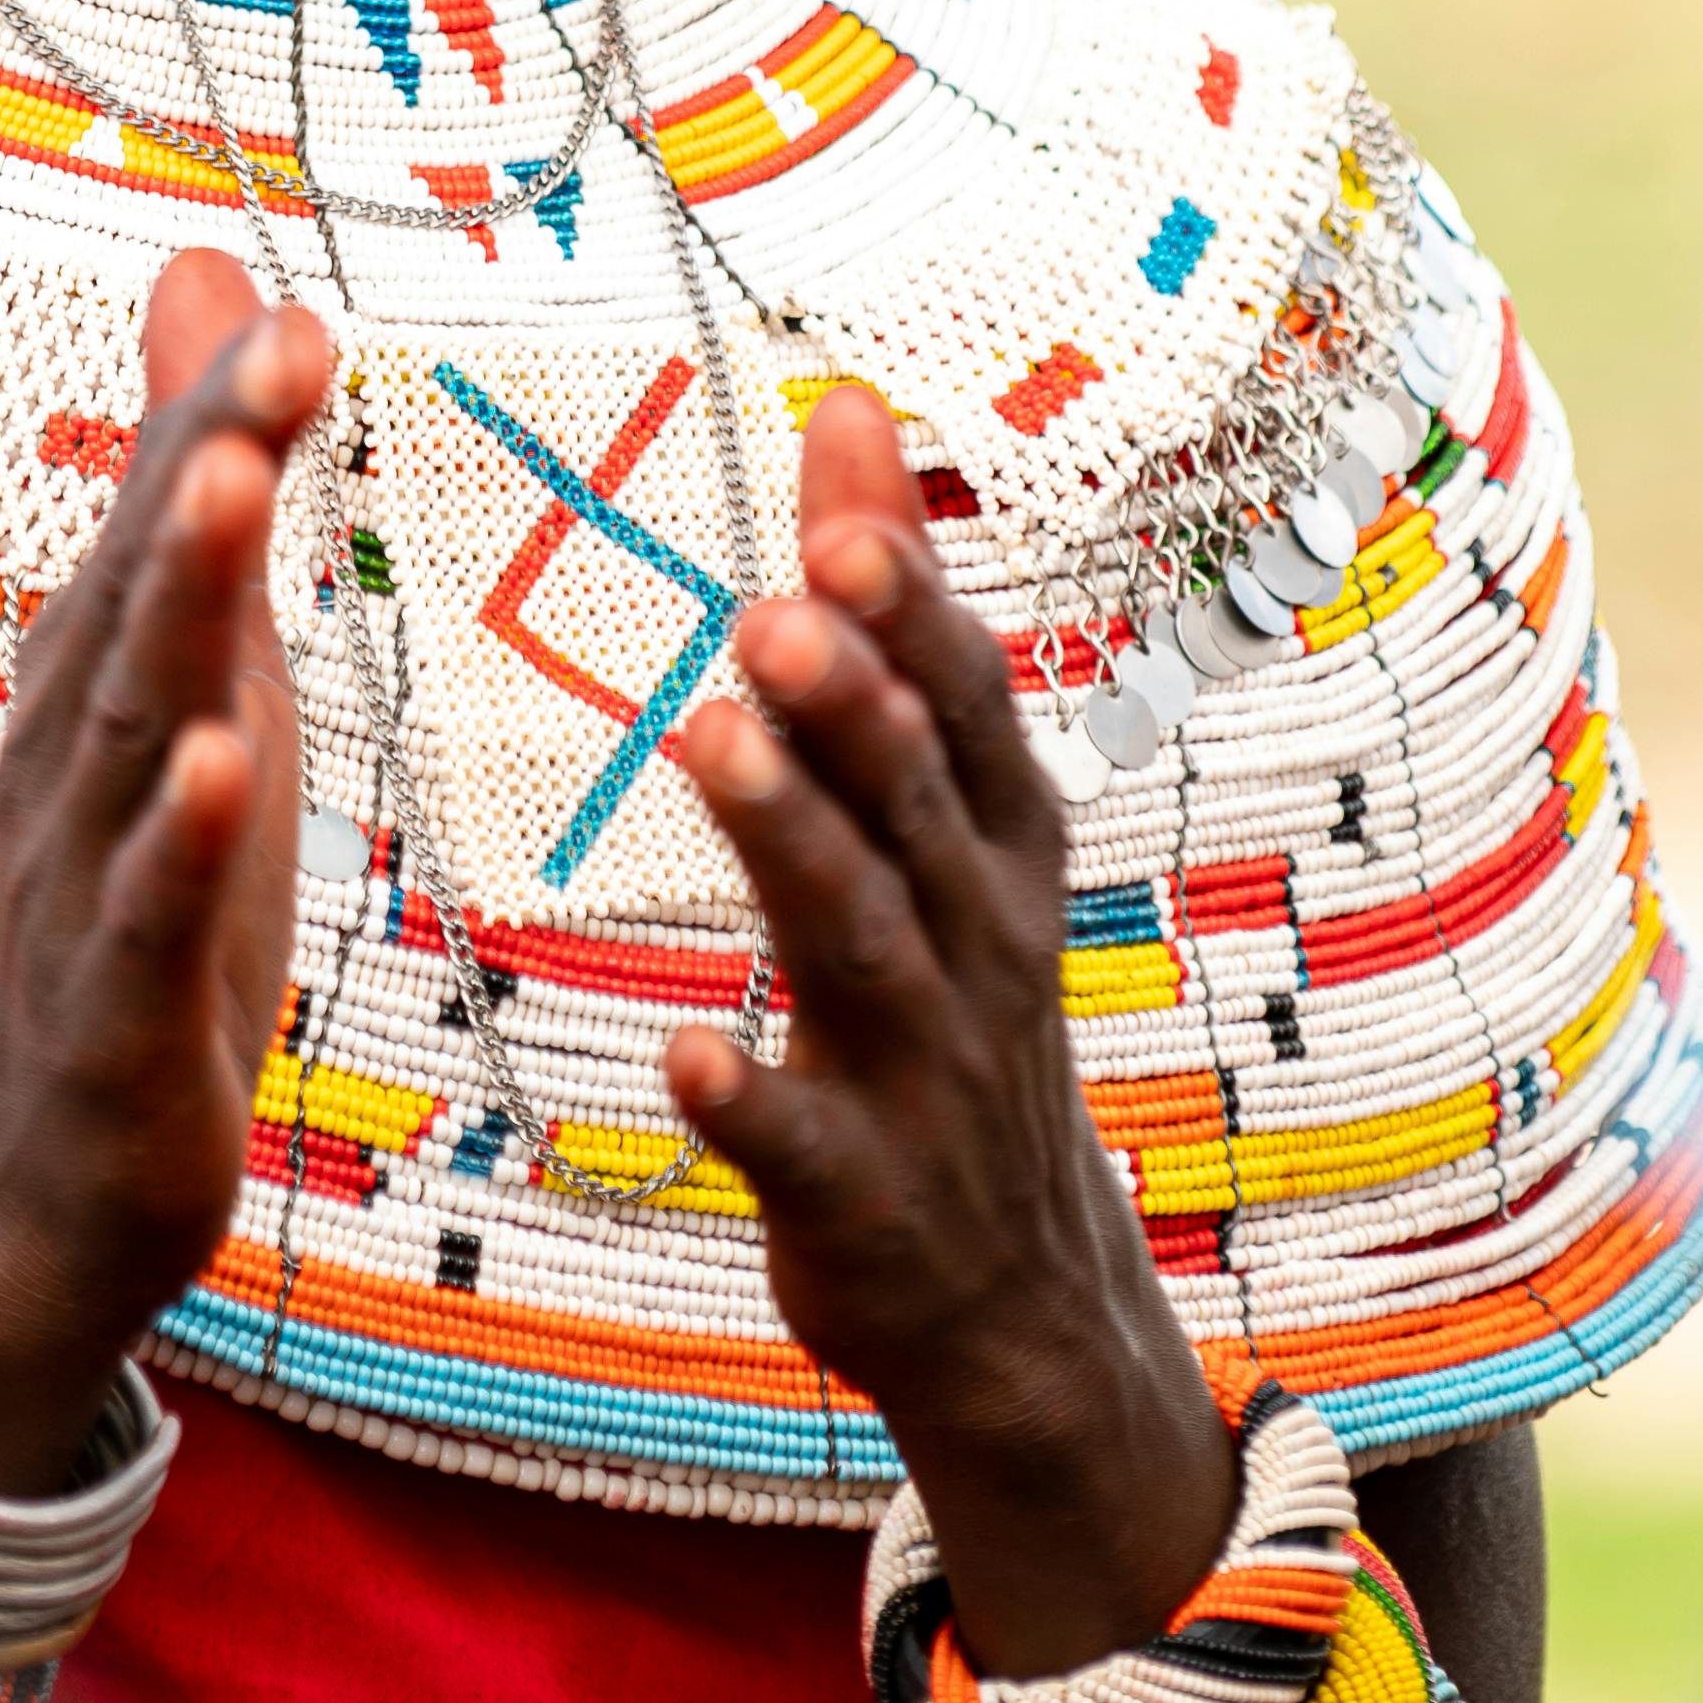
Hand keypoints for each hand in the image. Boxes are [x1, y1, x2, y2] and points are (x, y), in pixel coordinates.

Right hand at [0, 247, 328, 1494]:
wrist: (53, 1176)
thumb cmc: (141, 896)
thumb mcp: (198, 672)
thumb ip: (194, 485)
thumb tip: (206, 269)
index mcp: (98, 677)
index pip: (160, 522)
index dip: (221, 414)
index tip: (294, 308)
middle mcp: (73, 757)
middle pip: (136, 594)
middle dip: (198, 464)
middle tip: (272, 347)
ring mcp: (82, 882)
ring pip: (132, 729)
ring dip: (179, 607)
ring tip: (231, 489)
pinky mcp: (114, 1013)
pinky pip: (143, 917)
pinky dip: (177, 840)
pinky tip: (224, 765)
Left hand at [664, 386, 1235, 1677]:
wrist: (1019, 1295)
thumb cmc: (955, 993)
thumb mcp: (945, 804)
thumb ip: (888, 612)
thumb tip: (845, 407)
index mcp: (997, 843)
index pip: (967, 707)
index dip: (912, 617)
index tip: (840, 520)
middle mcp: (977, 939)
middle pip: (915, 805)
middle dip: (853, 706)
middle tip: (773, 607)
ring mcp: (925, 1071)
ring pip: (858, 941)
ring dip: (791, 841)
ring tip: (709, 740)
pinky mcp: (857, 1193)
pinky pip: (801, 1145)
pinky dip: (747, 1103)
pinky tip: (683, 1061)